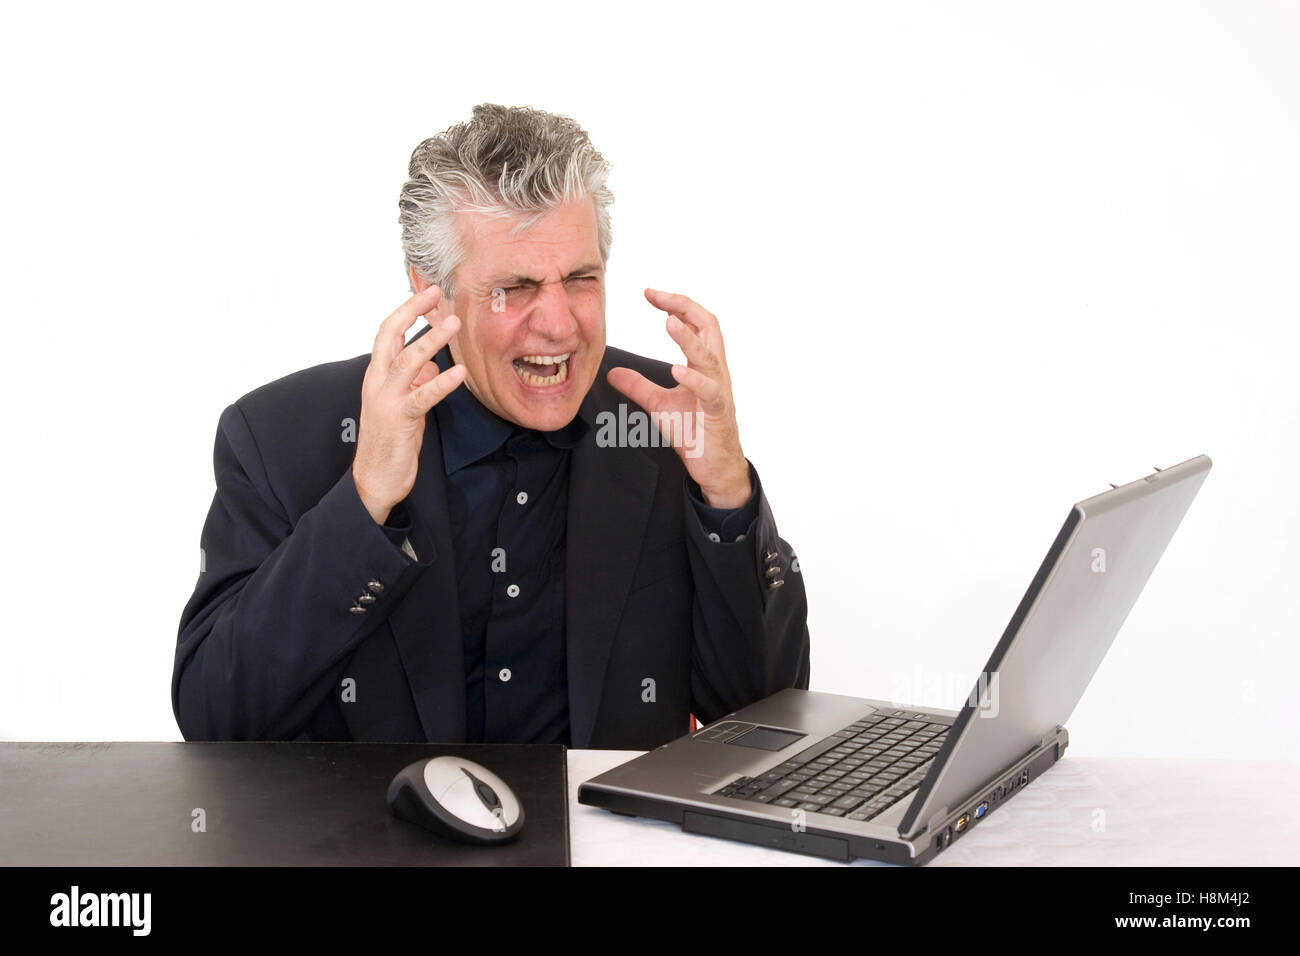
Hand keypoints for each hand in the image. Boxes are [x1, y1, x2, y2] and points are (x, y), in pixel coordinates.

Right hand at [352, 285, 466, 524]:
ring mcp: (386, 400)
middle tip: (436, 293)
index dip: (407, 310)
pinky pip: (422, 397)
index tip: (428, 293)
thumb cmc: (390, 442)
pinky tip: (460, 373)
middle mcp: (377, 382)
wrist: (373, 479)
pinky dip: (442, 383)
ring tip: (454, 323)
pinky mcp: (400, 420)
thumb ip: (415, 382)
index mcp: (377, 375)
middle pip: (390, 335)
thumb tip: (432, 363)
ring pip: (407, 360)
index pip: (388, 333)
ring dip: (432, 340)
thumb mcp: (404, 404)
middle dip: (413, 311)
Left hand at [607, 288, 751, 508]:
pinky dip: (694, 379)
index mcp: (704, 364)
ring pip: (709, 355)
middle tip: (658, 296)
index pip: (695, 322)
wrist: (714, 467)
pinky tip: (677, 370)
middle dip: (684, 306)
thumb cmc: (694, 432)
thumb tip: (612, 372)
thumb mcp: (659, 405)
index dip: (675, 304)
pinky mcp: (718, 412)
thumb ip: (638, 386)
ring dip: (689, 338)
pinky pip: (709, 391)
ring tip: (668, 321)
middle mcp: (715, 370)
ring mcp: (719, 390)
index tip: (650, 293)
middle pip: (708, 326)